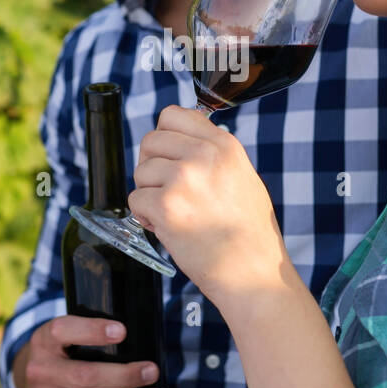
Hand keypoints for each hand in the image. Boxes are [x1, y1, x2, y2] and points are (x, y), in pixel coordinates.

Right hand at [14, 316, 163, 387]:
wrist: (29, 384)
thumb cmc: (64, 356)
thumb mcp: (67, 336)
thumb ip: (91, 335)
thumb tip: (137, 344)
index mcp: (44, 340)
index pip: (64, 331)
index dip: (92, 331)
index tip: (122, 331)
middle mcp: (38, 372)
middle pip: (87, 377)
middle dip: (126, 376)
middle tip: (153, 373)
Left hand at [129, 105, 287, 304]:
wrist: (252, 272)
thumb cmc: (248, 232)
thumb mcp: (243, 176)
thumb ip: (213, 155)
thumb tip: (182, 142)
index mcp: (223, 145)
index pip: (172, 115)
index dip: (164, 137)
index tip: (169, 157)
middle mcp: (203, 155)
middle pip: (150, 141)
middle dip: (151, 166)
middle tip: (166, 190)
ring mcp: (182, 179)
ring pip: (140, 172)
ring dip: (148, 193)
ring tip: (173, 213)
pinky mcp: (165, 206)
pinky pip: (135, 199)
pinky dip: (144, 216)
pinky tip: (167, 228)